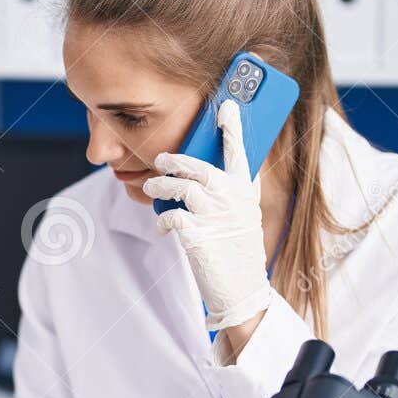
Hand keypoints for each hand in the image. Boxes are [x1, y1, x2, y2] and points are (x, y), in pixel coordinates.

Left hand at [142, 98, 271, 331]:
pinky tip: (161, 228)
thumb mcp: (242, 217)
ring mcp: (216, 217)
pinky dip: (162, 220)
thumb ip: (229, 193)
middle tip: (159, 159)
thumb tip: (201, 171)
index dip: (232, 127)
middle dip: (176, 159)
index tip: (225, 106)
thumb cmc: (238, 251)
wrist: (242, 291)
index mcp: (246, 192)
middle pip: (200, 166)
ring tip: (151, 188)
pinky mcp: (198, 236)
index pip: (239, 152)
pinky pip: (171, 217)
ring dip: (161, 186)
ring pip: (181, 187)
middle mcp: (233, 199)